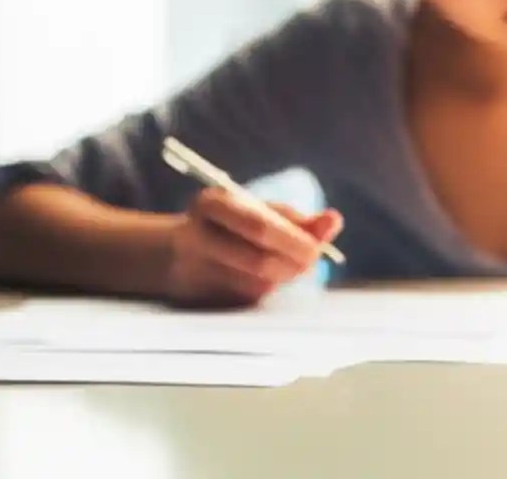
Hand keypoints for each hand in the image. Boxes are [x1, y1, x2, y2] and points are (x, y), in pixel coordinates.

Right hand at [164, 188, 342, 306]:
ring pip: (256, 286)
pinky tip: (262, 279)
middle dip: (294, 265)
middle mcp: (197, 237)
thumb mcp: (256, 211)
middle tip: (311, 261)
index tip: (316, 250)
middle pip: (259, 261)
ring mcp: (194, 272)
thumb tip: (335, 221)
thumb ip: (296, 219)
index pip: (259, 226)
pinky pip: (246, 301)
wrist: (171, 253)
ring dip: (281, 279)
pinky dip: (265, 291)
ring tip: (286, 266)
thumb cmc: (229, 226)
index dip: (293, 241)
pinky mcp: (199, 302)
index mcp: (211, 204)